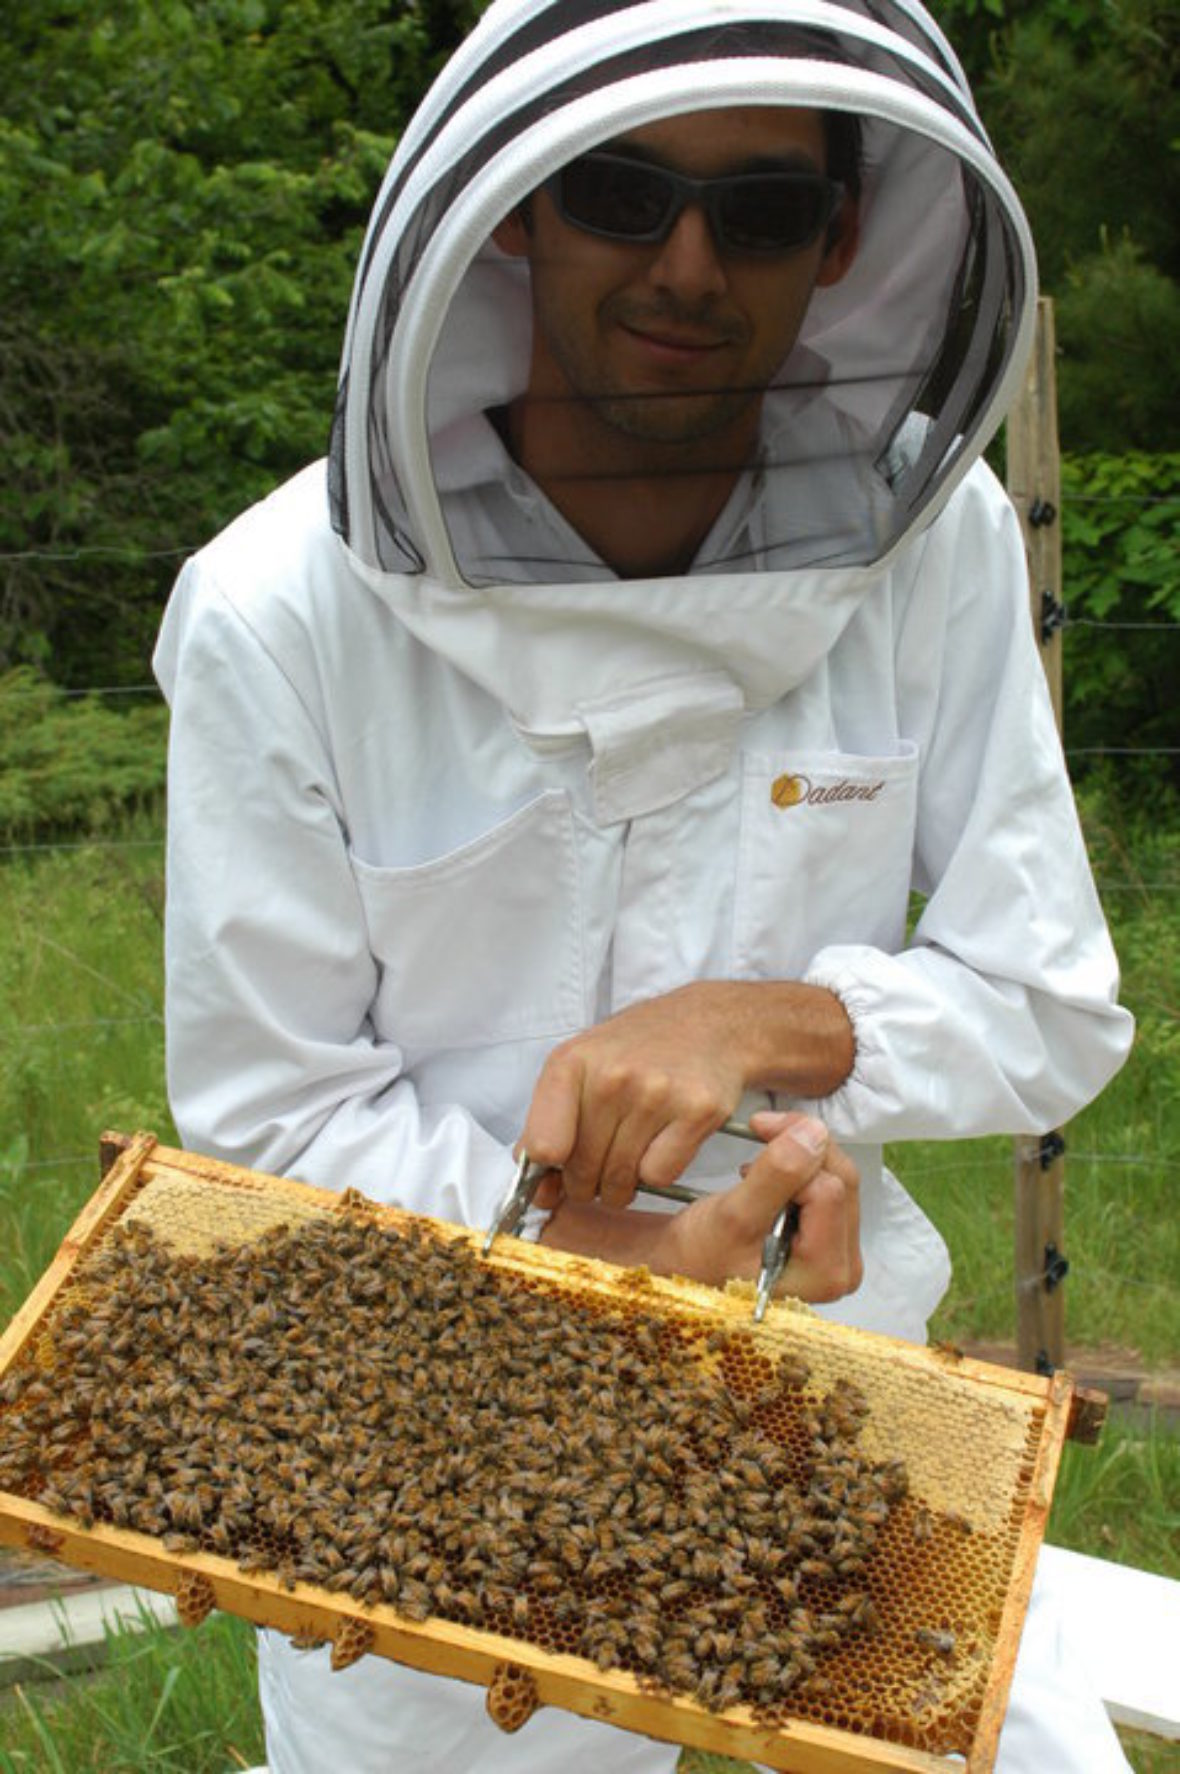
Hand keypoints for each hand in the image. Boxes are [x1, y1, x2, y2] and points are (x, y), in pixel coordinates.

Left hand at [521, 986, 745, 1208]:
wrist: (710, 1022)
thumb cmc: (639, 1048)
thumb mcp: (582, 1066)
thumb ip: (550, 1122)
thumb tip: (536, 1190)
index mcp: (572, 1063)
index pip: (542, 1145)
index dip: (546, 1170)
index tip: (557, 1170)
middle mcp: (612, 1076)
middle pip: (582, 1170)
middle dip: (586, 1183)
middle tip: (599, 1168)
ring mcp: (657, 1093)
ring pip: (621, 1179)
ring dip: (621, 1185)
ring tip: (629, 1157)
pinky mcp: (697, 1111)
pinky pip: (659, 1176)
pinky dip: (657, 1173)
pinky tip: (662, 1145)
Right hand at [653, 1110, 861, 1304]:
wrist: (687, 1270)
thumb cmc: (700, 1257)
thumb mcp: (732, 1215)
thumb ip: (776, 1175)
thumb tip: (813, 1133)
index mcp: (825, 1271)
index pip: (829, 1189)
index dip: (794, 1154)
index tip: (757, 1132)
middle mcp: (843, 1267)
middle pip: (842, 1180)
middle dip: (802, 1147)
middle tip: (761, 1129)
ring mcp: (840, 1254)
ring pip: (838, 1177)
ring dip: (800, 1155)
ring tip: (757, 1165)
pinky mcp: (831, 1240)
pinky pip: (829, 1186)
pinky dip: (800, 1168)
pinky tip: (769, 1176)